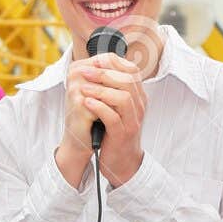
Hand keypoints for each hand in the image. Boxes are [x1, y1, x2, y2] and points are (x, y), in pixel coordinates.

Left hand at [74, 53, 146, 184]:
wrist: (121, 161)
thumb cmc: (114, 132)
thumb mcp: (115, 107)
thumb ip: (111, 89)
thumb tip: (95, 67)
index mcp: (138, 98)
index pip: (131, 71)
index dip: (113, 63)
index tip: (93, 61)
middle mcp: (139, 107)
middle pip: (127, 81)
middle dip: (104, 73)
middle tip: (84, 72)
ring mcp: (132, 121)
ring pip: (123, 98)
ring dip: (101, 90)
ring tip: (83, 88)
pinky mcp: (122, 135)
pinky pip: (113, 118)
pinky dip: (99, 108)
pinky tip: (86, 103)